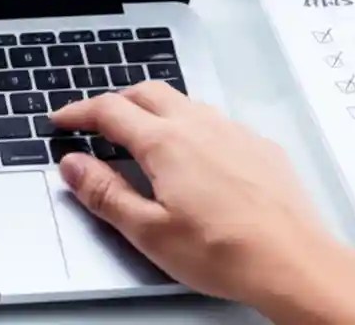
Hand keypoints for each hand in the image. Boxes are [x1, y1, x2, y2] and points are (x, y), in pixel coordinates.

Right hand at [51, 81, 354, 323]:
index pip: (110, 111)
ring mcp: (233, 131)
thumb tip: (73, 165)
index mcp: (165, 142)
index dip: (79, 112)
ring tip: (143, 134)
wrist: (292, 261)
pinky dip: (192, 126)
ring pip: (185, 102)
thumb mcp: (148, 231)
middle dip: (116, 100)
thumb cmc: (223, 252)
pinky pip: (217, 121)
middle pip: (147, 92)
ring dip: (155, 109)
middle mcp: (199, 125)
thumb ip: (105, 193)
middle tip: (97, 121)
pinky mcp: (259, 146)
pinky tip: (195, 155)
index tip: (62, 121)